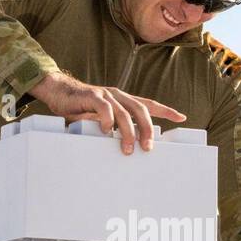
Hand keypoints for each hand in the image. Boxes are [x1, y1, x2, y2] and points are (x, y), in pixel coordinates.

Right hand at [31, 72, 185, 154]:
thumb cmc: (80, 107)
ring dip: (129, 132)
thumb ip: (112, 128)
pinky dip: (108, 120)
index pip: (149, 104)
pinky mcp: (92, 96)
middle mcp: (118, 95)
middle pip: (141, 110)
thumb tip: (123, 145)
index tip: (181, 117)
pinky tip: (107, 132)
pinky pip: (104, 108)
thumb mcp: (100, 119)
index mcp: (123, 100)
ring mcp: (105, 94)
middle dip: (148, 129)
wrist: (59, 91)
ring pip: (124, 112)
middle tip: (149, 147)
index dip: (166, 110)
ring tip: (128, 148)